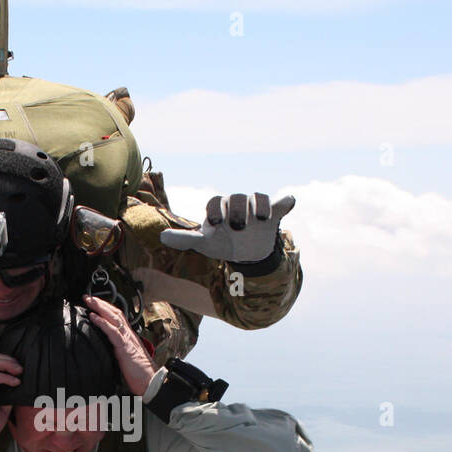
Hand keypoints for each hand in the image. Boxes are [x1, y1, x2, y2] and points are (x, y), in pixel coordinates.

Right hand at [0, 354, 21, 445]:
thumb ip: (10, 399)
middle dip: (10, 360)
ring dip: (7, 364)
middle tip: (21, 369)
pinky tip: (14, 382)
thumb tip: (22, 392)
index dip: (12, 365)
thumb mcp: (3, 411)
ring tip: (19, 371)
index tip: (24, 372)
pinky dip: (4, 377)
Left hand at [83, 295, 155, 397]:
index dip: (107, 309)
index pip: (118, 317)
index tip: (95, 304)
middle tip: (88, 297)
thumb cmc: (142, 374)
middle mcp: (129, 335)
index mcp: (130, 337)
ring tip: (89, 301)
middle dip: (101, 303)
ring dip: (99, 307)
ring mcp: (127, 339)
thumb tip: (112, 351)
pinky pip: (111, 331)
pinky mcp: (124, 347)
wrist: (152, 382)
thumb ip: (121, 352)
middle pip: (115, 312)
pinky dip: (101, 322)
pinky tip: (93, 316)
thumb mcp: (129, 359)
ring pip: (113, 317)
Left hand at [158, 192, 294, 262]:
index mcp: (220, 210)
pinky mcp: (273, 214)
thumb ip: (184, 239)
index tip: (215, 224)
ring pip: (257, 197)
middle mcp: (237, 206)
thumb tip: (161, 238)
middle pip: (237, 198)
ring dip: (258, 206)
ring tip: (259, 220)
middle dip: (237, 211)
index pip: (216, 202)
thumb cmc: (221, 244)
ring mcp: (255, 210)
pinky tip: (289, 202)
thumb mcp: (203, 244)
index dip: (215, 210)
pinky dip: (285, 202)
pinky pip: (281, 203)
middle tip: (237, 227)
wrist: (247, 254)